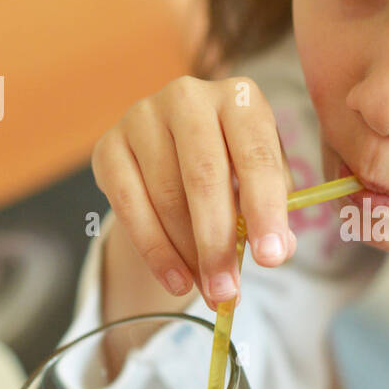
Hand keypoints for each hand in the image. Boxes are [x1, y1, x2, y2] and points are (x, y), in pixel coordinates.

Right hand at [91, 74, 296, 311]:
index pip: (256, 155)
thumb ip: (275, 212)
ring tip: (210, 292)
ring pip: (167, 197)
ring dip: (189, 255)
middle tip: (229, 292)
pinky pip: (128, 205)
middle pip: (205, 177)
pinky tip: (177, 281)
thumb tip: (280, 248)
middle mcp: (189, 96)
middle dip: (219, 243)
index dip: (266, 210)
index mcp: (240, 98)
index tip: (271, 258)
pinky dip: (155, 251)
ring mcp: (143, 116)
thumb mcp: (262, 183)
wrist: (173, 153)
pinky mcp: (108, 145)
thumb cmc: (231, 167)